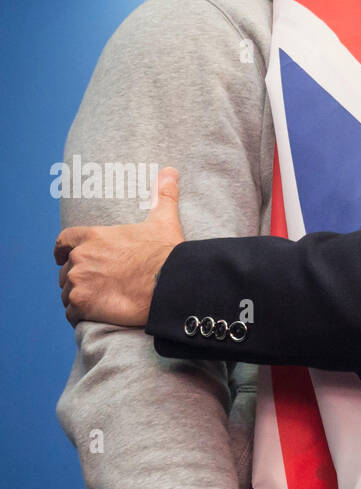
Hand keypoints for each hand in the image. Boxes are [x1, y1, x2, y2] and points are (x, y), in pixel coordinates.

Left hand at [55, 167, 182, 326]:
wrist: (169, 283)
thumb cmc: (166, 253)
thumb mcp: (163, 220)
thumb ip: (162, 196)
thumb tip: (170, 171)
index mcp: (93, 236)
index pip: (64, 242)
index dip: (61, 251)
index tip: (61, 257)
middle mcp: (80, 257)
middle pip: (66, 271)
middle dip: (77, 278)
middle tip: (93, 287)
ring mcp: (79, 281)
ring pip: (68, 293)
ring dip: (78, 298)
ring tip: (95, 304)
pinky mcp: (83, 303)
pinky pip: (72, 314)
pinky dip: (80, 316)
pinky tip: (94, 316)